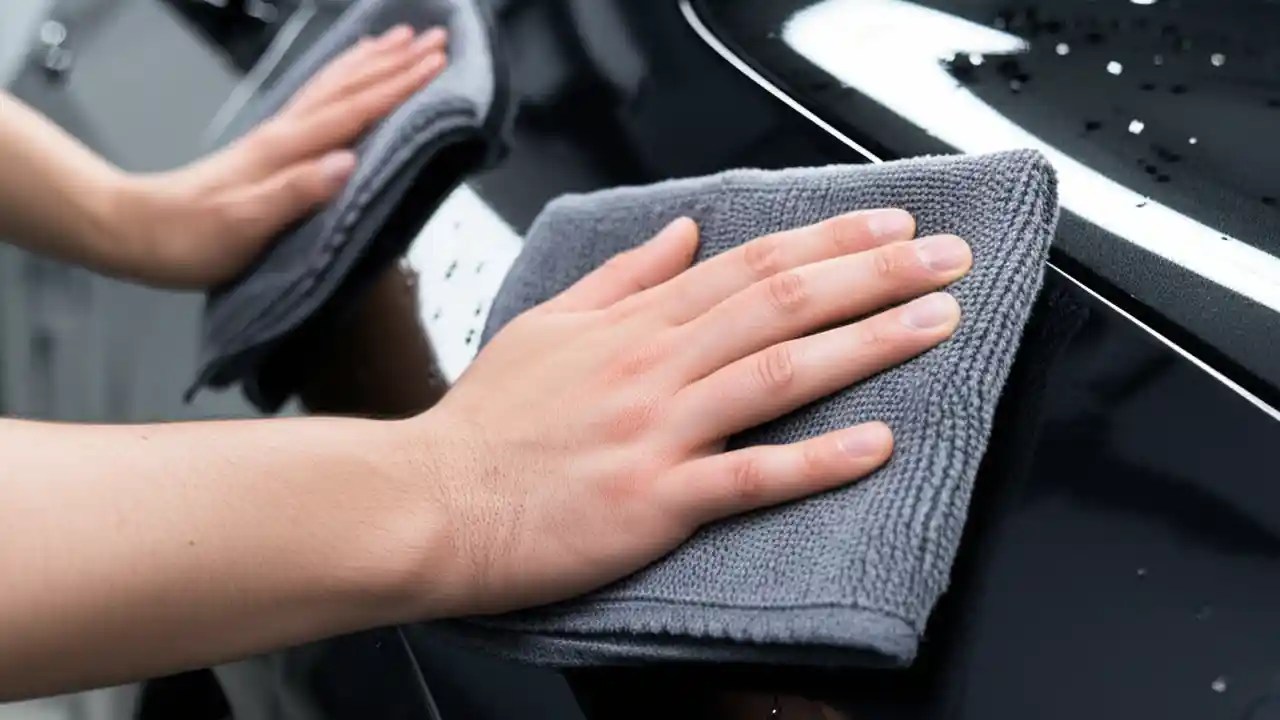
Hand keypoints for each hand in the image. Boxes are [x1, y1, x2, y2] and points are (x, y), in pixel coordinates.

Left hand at [111, 24, 447, 287]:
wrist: (135, 230)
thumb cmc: (190, 239)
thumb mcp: (244, 225)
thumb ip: (295, 193)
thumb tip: (347, 162)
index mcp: (286, 151)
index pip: (352, 111)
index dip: (396, 86)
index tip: (435, 64)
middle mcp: (283, 134)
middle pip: (346, 87)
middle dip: (393, 63)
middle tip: (436, 40)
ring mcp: (275, 137)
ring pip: (331, 87)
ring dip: (370, 62)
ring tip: (401, 40)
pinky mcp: (268, 148)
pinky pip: (316, 100)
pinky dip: (339, 80)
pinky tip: (349, 77)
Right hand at [405, 210, 971, 615]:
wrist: (428, 503)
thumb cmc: (485, 424)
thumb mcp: (547, 324)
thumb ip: (622, 276)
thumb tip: (682, 231)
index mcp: (631, 324)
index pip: (747, 264)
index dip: (828, 242)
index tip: (892, 228)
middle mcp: (652, 366)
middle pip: (779, 302)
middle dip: (873, 275)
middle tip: (946, 260)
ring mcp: (655, 432)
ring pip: (777, 373)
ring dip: (865, 344)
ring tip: (937, 324)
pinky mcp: (652, 501)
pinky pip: (748, 476)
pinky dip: (816, 460)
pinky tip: (878, 445)